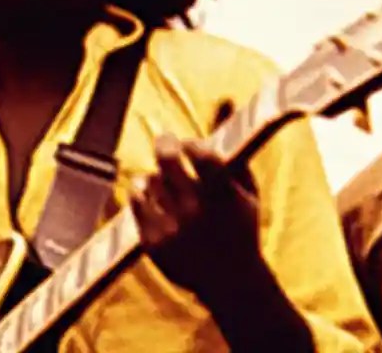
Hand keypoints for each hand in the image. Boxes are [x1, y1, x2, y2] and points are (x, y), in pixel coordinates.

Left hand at [129, 131, 262, 301]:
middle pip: (166, 158)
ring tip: (170, 185)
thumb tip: (226, 99)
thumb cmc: (240, 226)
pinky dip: (143, 193)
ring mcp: (172, 227)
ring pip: (149, 178)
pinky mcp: (152, 241)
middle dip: (165, 144)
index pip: (201, 153)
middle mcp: (196, 211)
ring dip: (157, 176)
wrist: (230, 281)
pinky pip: (136, 199)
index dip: (193, 144)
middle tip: (168, 144)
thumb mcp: (246, 188)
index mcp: (224, 197)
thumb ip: (232, 144)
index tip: (193, 147)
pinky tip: (156, 198)